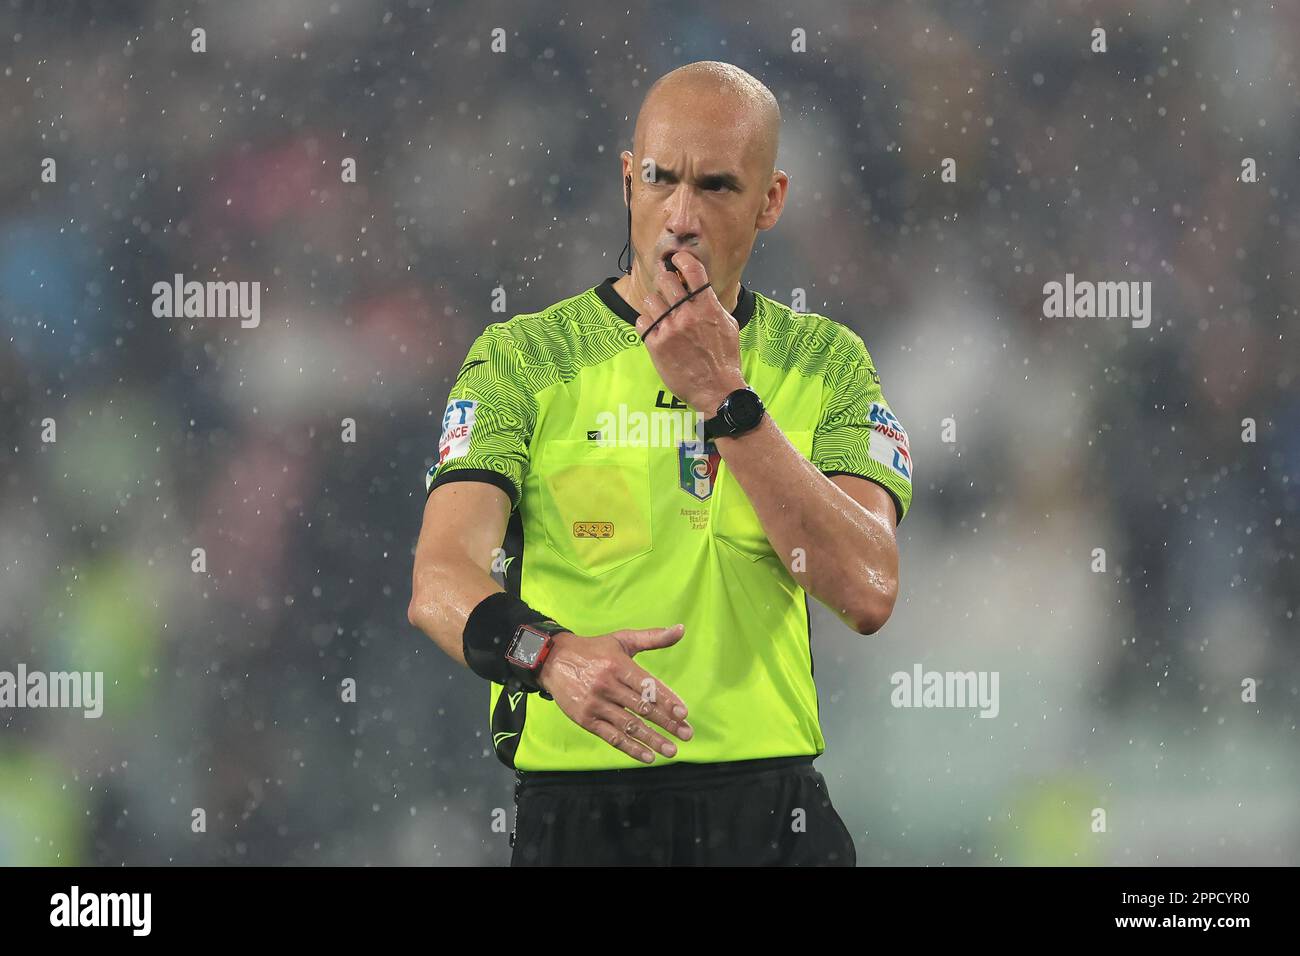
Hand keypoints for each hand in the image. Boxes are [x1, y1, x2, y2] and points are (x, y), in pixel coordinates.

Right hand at [537, 624, 693, 763]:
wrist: (552, 660)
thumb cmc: (594, 650)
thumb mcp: (622, 639)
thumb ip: (653, 637)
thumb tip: (681, 629)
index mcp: (618, 665)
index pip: (647, 686)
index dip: (667, 700)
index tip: (684, 713)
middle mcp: (607, 685)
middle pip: (642, 708)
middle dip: (667, 723)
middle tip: (687, 734)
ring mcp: (595, 704)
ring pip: (629, 725)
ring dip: (652, 740)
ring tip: (672, 750)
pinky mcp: (585, 719)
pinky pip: (611, 736)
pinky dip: (630, 748)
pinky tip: (648, 756)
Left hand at [634, 251, 746, 413]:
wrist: (716, 389)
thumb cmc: (725, 359)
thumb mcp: (728, 325)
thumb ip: (713, 305)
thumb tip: (704, 291)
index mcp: (707, 306)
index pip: (691, 269)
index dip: (681, 259)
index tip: (677, 260)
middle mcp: (687, 314)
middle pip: (665, 279)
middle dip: (665, 282)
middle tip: (668, 291)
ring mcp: (669, 329)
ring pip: (650, 299)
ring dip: (654, 304)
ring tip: (661, 314)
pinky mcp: (656, 345)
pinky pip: (641, 321)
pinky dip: (645, 323)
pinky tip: (654, 330)